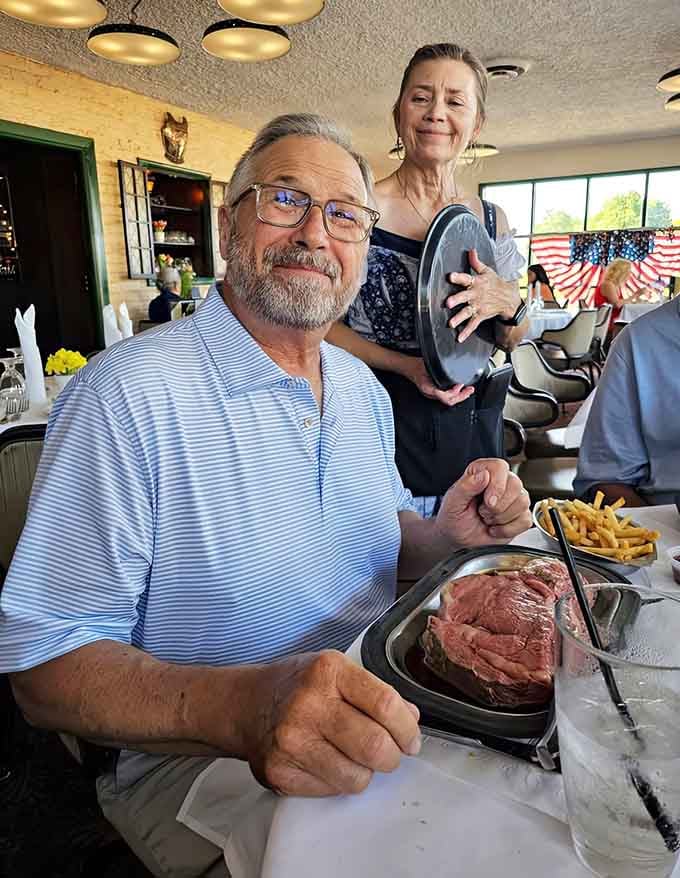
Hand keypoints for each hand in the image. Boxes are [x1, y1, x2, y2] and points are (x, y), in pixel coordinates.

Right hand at [244, 651, 420, 796]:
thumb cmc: (299, 686)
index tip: (410, 739)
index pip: (385, 704)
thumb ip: (376, 693)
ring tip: (355, 756)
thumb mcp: (337, 671)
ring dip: (366, 772)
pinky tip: (328, 762)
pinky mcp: (280, 773)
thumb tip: (411, 719)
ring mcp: (291, 741)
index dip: (406, 729)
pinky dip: (339, 781)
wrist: (246, 705)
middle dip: (392, 756)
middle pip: (375, 745)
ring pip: (357, 777)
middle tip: (389, 753)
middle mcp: (308, 704)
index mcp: (328, 671)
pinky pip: (332, 791)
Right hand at [402, 356, 474, 406]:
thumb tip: (452, 379)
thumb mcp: (429, 367)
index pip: (445, 397)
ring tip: (467, 390)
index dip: (456, 393)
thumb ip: (439, 374)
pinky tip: (459, 389)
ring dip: (460, 395)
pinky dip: (455, 393)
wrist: (409, 367)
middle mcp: (431, 394)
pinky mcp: (435, 391)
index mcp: (429, 389)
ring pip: (448, 400)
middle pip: (449, 401)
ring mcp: (432, 394)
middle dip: (462, 396)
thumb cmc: (417, 366)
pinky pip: (446, 396)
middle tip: (470, 390)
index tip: (462, 386)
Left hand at [436, 458, 531, 544]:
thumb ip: (466, 486)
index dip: (497, 486)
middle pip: (516, 485)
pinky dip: (507, 529)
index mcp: (483, 471)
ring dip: (501, 518)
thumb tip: (484, 474)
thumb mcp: (453, 501)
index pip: (500, 467)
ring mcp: (513, 497)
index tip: (487, 501)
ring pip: (522, 502)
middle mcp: (501, 481)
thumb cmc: (454, 516)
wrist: (458, 536)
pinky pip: (525, 520)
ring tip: (487, 519)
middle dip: (498, 506)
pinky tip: (495, 528)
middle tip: (482, 512)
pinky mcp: (520, 514)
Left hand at [446, 249, 521, 342]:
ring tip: (451, 323)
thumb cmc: (495, 283)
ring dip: (459, 318)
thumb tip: (471, 251)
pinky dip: (466, 332)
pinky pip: (473, 324)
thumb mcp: (487, 271)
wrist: (509, 299)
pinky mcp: (480, 315)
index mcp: (477, 283)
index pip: (467, 278)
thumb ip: (476, 263)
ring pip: (467, 312)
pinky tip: (459, 338)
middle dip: (457, 300)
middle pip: (465, 297)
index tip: (451, 276)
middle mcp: (476, 295)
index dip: (458, 277)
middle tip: (448, 303)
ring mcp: (478, 306)